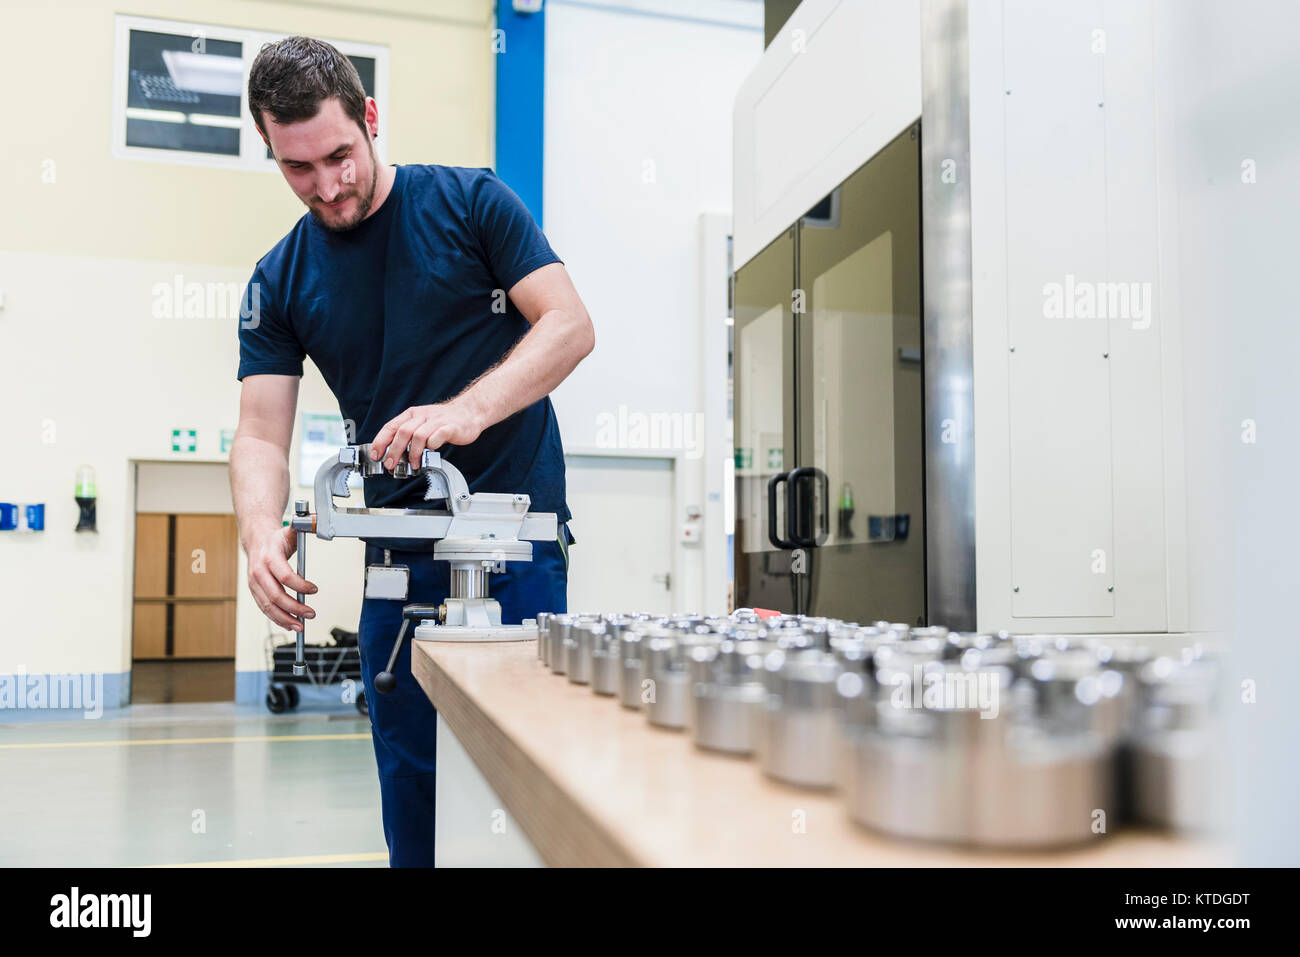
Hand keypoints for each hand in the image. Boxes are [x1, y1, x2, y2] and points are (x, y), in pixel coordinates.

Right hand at [245, 525, 316, 631]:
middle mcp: (259, 572)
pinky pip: (264, 608)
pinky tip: (289, 624)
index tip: (314, 590)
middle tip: (310, 613)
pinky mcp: (254, 591)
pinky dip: (277, 619)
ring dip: (285, 619)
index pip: (285, 576)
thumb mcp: (290, 531)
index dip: (300, 586)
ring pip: (268, 606)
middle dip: (294, 607)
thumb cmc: (275, 539)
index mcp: (269, 557)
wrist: (256, 541)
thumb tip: (317, 522)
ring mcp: (254, 584)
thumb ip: (303, 528)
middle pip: (276, 596)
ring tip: (300, 626)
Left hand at [369, 400, 484, 469]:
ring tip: (414, 464)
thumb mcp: (421, 424)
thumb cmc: (443, 422)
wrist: (469, 413)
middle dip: (394, 451)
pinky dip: (431, 446)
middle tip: (391, 464)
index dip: (381, 442)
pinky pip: (437, 437)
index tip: (376, 455)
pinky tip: (431, 452)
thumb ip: (408, 437)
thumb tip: (392, 455)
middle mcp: (422, 416)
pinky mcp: (449, 427)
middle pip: (402, 432)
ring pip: (418, 436)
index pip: (390, 427)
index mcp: (412, 415)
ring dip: (413, 453)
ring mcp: (436, 421)